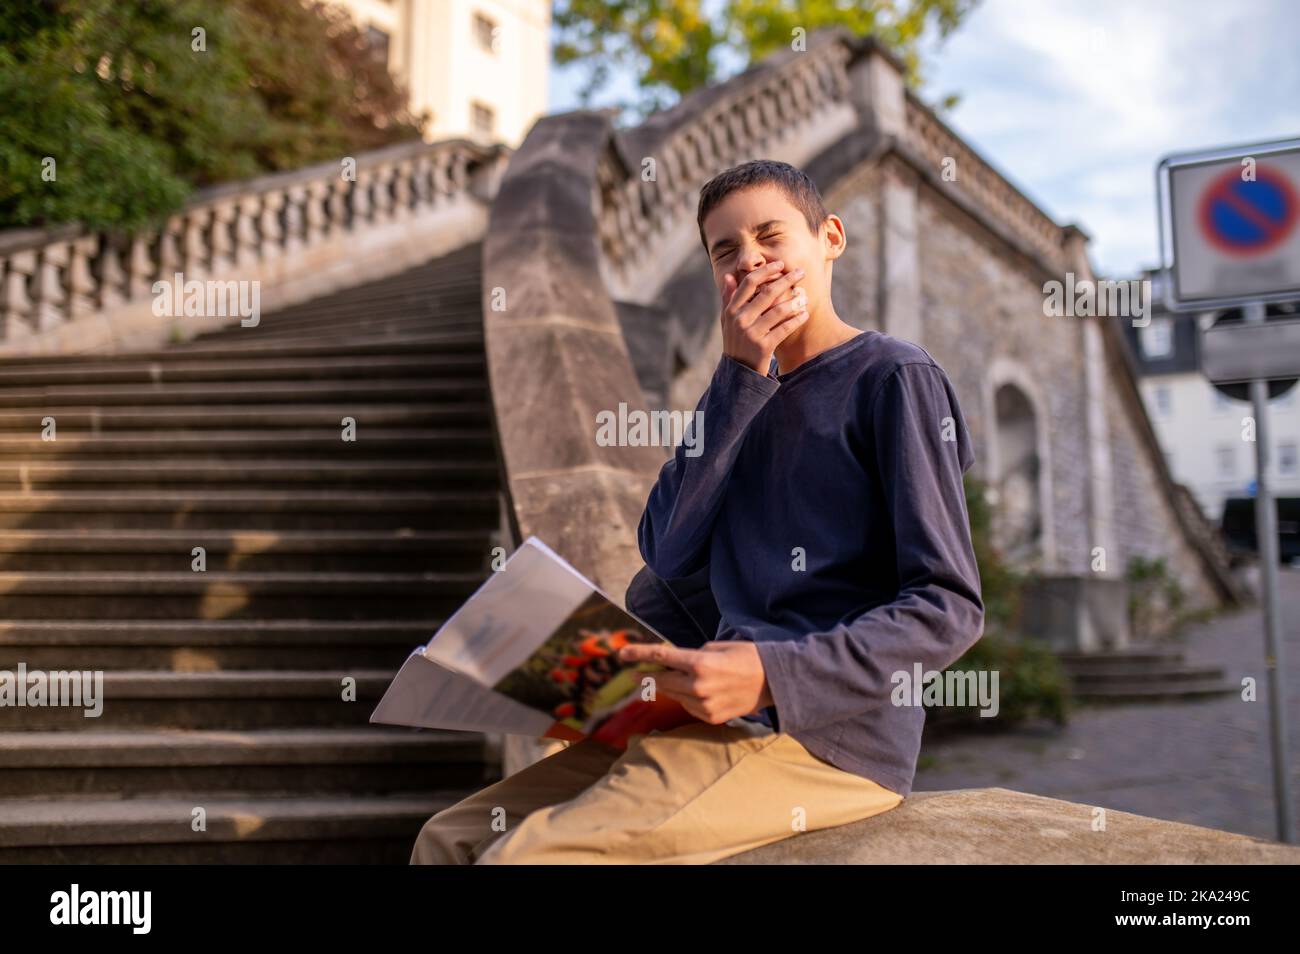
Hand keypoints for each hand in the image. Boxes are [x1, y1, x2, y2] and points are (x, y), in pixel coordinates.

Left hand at [618, 641, 773, 723]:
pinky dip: (685, 698)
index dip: (639, 654)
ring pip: (674, 695)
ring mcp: (704, 705)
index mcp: (700, 664)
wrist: (773, 682)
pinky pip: (688, 706)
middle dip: (647, 676)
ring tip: (670, 680)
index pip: (661, 657)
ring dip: (669, 687)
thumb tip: (673, 661)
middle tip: (634, 674)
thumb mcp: (717, 647)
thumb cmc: (746, 657)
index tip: (622, 653)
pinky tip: (693, 691)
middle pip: (662, 680)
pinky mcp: (710, 717)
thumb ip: (692, 655)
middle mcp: (699, 687)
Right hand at [719, 261, 808, 373]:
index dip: (766, 271)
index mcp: (732, 310)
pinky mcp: (763, 346)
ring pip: (778, 310)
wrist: (738, 371)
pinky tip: (804, 314)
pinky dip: (796, 320)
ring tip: (804, 296)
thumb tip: (730, 275)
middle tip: (800, 272)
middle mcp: (740, 320)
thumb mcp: (727, 320)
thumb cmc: (735, 341)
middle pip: (767, 292)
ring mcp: (752, 333)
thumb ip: (728, 297)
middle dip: (786, 279)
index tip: (780, 264)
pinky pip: (784, 329)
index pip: (749, 283)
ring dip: (795, 301)